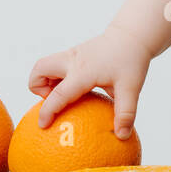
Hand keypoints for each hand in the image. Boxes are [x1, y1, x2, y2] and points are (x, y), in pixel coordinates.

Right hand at [28, 21, 151, 131]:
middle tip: (58, 101)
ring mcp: (70, 54)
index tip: (43, 125)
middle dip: (39, 89)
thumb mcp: (131, 88)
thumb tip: (122, 136)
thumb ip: (126, 113)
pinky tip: (75, 88)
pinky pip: (54, 65)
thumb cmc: (131, 61)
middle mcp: (72, 60)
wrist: (131, 36)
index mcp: (83, 71)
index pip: (59, 93)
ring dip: (45, 82)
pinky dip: (56, 77)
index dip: (48, 111)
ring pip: (43, 66)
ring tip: (66, 95)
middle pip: (38, 71)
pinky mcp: (72, 53)